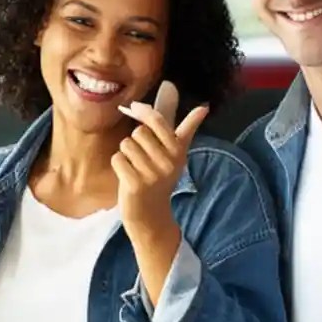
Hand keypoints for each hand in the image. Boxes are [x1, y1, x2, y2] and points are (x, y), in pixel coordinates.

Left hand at [112, 81, 208, 234]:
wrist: (150, 214)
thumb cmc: (159, 178)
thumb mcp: (176, 154)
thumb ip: (184, 128)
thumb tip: (204, 107)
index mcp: (178, 151)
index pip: (158, 121)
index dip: (144, 112)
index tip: (135, 107)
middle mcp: (168, 162)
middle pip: (138, 132)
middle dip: (135, 142)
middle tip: (142, 159)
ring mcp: (152, 173)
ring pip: (126, 144)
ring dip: (126, 155)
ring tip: (135, 168)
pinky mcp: (135, 183)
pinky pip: (118, 159)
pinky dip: (118, 165)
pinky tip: (127, 176)